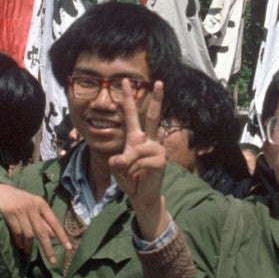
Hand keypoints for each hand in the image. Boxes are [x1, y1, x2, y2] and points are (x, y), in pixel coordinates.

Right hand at [0, 183, 70, 264]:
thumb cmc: (16, 200)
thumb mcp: (31, 207)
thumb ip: (42, 220)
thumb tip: (54, 236)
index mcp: (41, 204)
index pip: (54, 222)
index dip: (62, 236)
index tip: (69, 248)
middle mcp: (32, 206)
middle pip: (42, 232)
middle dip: (48, 248)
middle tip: (52, 261)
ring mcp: (20, 209)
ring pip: (29, 234)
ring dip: (29, 246)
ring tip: (27, 251)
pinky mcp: (9, 213)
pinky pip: (17, 232)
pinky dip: (19, 241)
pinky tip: (20, 245)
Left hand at [109, 80, 168, 240]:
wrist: (142, 196)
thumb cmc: (130, 180)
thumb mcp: (117, 170)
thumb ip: (117, 163)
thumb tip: (122, 159)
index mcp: (136, 138)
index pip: (132, 115)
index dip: (128, 98)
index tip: (126, 81)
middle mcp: (149, 140)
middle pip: (153, 117)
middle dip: (157, 99)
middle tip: (159, 81)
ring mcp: (157, 149)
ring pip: (137, 149)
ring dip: (129, 163)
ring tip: (130, 173)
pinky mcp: (161, 160)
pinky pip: (141, 161)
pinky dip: (135, 169)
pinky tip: (139, 176)